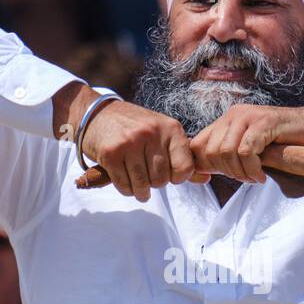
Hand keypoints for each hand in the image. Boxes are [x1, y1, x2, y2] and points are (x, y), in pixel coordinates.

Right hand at [75, 92, 201, 201]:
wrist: (97, 113)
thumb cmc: (134, 126)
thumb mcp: (162, 134)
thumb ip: (183, 157)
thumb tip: (206, 178)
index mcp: (170, 128)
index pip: (185, 168)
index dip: (177, 177)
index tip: (168, 173)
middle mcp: (151, 133)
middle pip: (162, 180)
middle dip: (154, 183)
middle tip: (147, 175)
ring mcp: (130, 142)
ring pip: (143, 186)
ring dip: (140, 191)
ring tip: (137, 184)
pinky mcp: (111, 153)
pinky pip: (124, 186)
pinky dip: (125, 189)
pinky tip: (124, 180)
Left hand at [188, 101, 303, 184]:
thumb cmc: (283, 142)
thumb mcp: (250, 148)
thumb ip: (228, 154)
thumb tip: (204, 171)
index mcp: (226, 120)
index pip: (197, 144)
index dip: (203, 166)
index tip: (218, 178)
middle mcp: (233, 115)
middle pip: (210, 151)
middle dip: (226, 172)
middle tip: (245, 178)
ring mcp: (248, 117)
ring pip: (226, 152)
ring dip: (240, 172)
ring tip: (255, 177)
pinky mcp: (263, 123)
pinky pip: (246, 152)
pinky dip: (252, 169)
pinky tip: (262, 174)